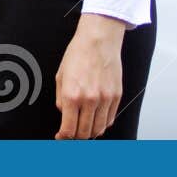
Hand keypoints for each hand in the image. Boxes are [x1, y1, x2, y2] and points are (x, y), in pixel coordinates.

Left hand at [54, 13, 127, 139]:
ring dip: (90, 132)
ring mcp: (105, 99)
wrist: (98, 39)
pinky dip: (103, 124)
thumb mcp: (60, 75)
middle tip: (72, 134)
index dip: (63, 137)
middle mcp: (89, 100)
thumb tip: (64, 114)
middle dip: (76, 137)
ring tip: (84, 128)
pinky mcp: (116, 96)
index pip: (68, 129)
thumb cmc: (78, 53)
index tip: (61, 137)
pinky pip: (110, 119)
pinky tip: (97, 119)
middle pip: (84, 133)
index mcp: (72, 95)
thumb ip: (60, 98)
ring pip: (99, 129)